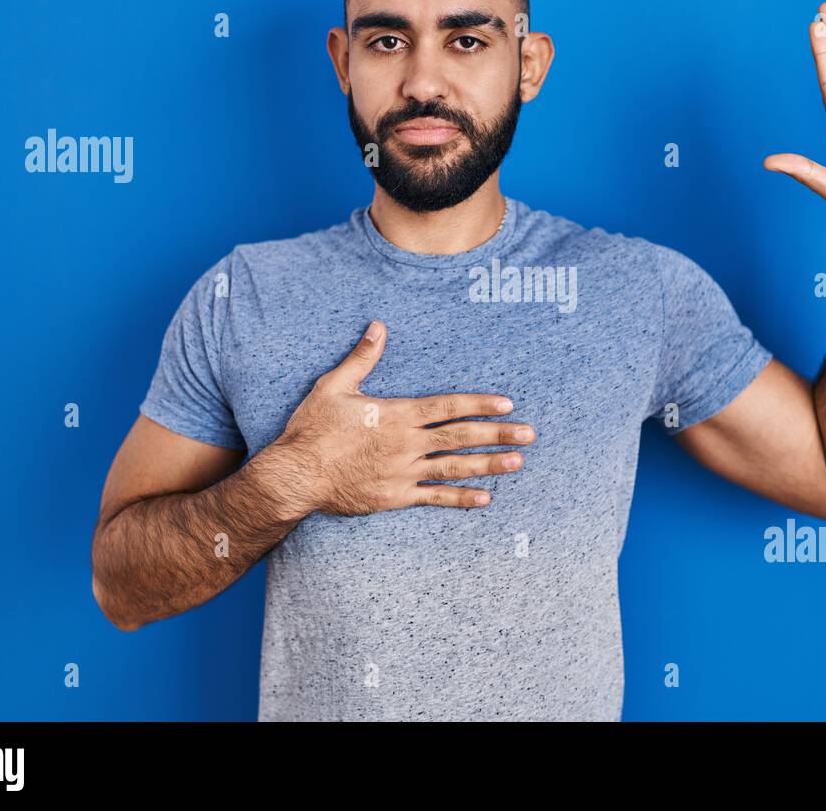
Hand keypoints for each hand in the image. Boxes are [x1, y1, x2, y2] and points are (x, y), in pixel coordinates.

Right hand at [261, 320, 533, 519]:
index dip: (479, 404)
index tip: (508, 404)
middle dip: (498, 434)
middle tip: (530, 434)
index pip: (447, 407)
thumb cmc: (312, 429)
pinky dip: (461, 498)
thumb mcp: (334, 386)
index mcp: (397, 415)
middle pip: (461, 437)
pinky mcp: (396, 497)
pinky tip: (486, 497)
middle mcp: (407, 444)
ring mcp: (404, 472)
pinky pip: (435, 498)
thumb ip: (362, 358)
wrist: (295, 476)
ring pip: (454, 467)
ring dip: (489, 465)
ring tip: (518, 462)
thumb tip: (379, 326)